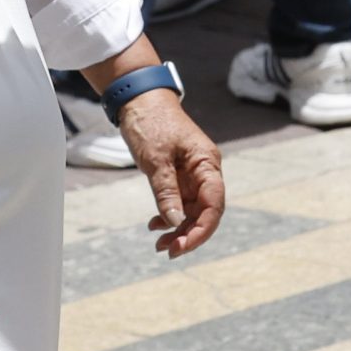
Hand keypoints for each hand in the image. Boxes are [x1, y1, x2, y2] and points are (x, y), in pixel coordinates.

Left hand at [115, 90, 224, 258]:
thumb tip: (175, 223)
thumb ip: (166, 191)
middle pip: (204, 212)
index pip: (214, 205)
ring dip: (177, 229)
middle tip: (167, 251)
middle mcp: (204, 171)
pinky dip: (168, 215)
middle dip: (188, 234)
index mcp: (207, 164)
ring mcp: (191, 174)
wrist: (137, 99)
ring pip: (191, 210)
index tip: (183, 247)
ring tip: (159, 244)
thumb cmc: (150, 122)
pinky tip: (155, 225)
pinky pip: (178, 202)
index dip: (202, 230)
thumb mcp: (156, 159)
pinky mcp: (177, 174)